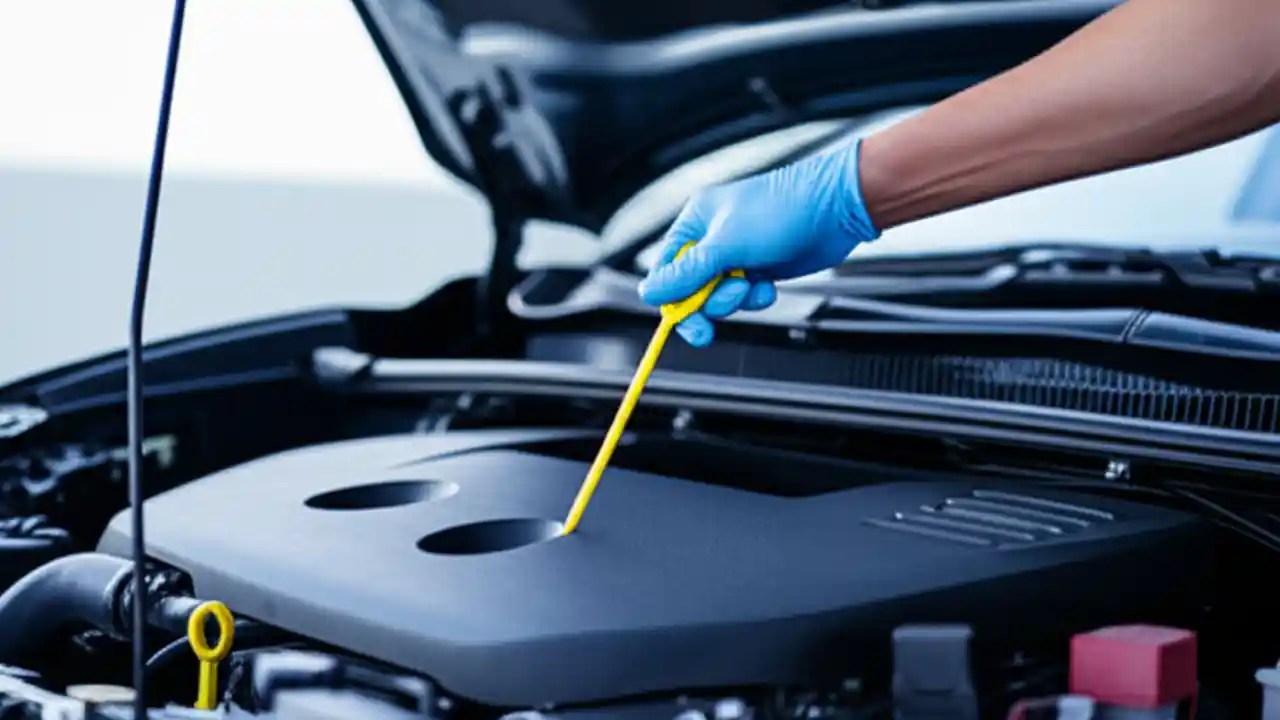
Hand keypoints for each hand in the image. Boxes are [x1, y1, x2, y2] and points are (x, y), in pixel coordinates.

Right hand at [638, 139, 879, 345]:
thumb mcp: (727, 246)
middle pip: (690, 288)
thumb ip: (687, 273)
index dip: (671, 297)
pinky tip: (768, 286)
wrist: (836, 209)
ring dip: (733, 300)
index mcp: (696, 222)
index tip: (682, 318)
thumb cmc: (783, 211)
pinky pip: (744, 296)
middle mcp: (713, 239)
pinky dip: (755, 297)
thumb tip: (649, 293)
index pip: (667, 268)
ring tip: (750, 287)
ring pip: (719, 296)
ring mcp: (738, 255)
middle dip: (704, 305)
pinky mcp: (760, 268)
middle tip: (706, 329)